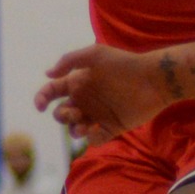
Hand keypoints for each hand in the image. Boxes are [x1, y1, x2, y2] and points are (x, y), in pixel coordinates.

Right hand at [34, 44, 169, 141]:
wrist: (154, 79)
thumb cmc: (125, 64)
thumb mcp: (96, 54)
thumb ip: (70, 60)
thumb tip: (48, 74)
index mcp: (78, 83)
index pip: (52, 92)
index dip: (42, 98)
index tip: (41, 106)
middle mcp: (86, 100)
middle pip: (62, 113)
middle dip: (61, 116)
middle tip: (73, 113)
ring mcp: (98, 115)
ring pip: (76, 128)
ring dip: (74, 130)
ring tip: (83, 127)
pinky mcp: (112, 127)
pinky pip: (95, 138)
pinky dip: (91, 139)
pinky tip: (95, 132)